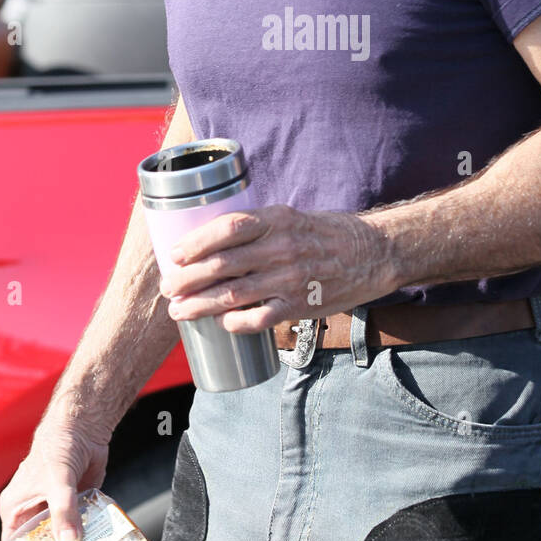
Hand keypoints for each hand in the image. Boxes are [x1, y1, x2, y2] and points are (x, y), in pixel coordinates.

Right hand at [0, 413, 110, 540]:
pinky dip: (89, 538)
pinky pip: (81, 527)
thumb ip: (63, 511)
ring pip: (62, 538)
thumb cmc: (57, 448)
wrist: (83, 427)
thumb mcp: (56, 482)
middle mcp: (33, 513)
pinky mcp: (77, 505)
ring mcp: (56, 510)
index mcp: (15, 510)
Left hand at [158, 204, 398, 332]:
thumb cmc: (325, 233)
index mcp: (276, 220)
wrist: (372, 253)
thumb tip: (213, 241)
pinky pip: (259, 318)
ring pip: (233, 295)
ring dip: (200, 305)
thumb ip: (258, 227)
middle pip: (222, 265)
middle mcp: (281, 248)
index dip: (196, 242)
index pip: (227, 228)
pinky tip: (220, 323)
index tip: (174, 254)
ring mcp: (290, 278)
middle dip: (187, 279)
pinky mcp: (300, 305)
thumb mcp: (291, 217)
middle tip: (168, 288)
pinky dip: (235, 323)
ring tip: (180, 310)